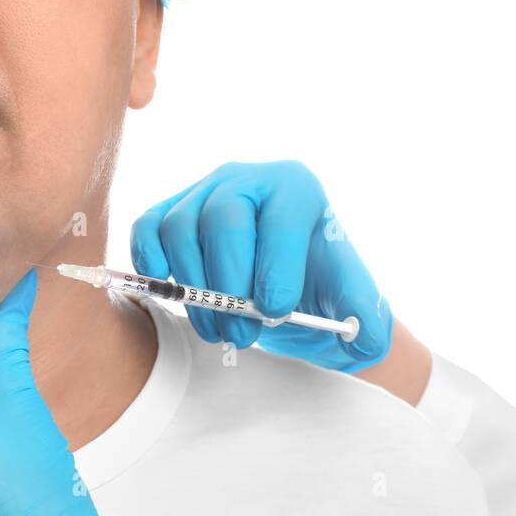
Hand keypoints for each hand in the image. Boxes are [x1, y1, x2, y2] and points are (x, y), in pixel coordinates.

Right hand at [131, 160, 392, 372]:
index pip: (278, 219)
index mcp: (296, 187)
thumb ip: (368, 323)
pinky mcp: (167, 213)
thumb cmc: (318, 290)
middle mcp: (245, 178)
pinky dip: (152, 264)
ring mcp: (200, 192)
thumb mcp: (354, 307)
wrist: (287, 288)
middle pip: (221, 219)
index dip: (274, 269)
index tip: (274, 311)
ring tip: (221, 330)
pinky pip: (146, 230)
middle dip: (228, 285)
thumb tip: (359, 337)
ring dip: (194, 292)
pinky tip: (177, 295)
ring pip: (179, 230)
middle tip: (243, 333)